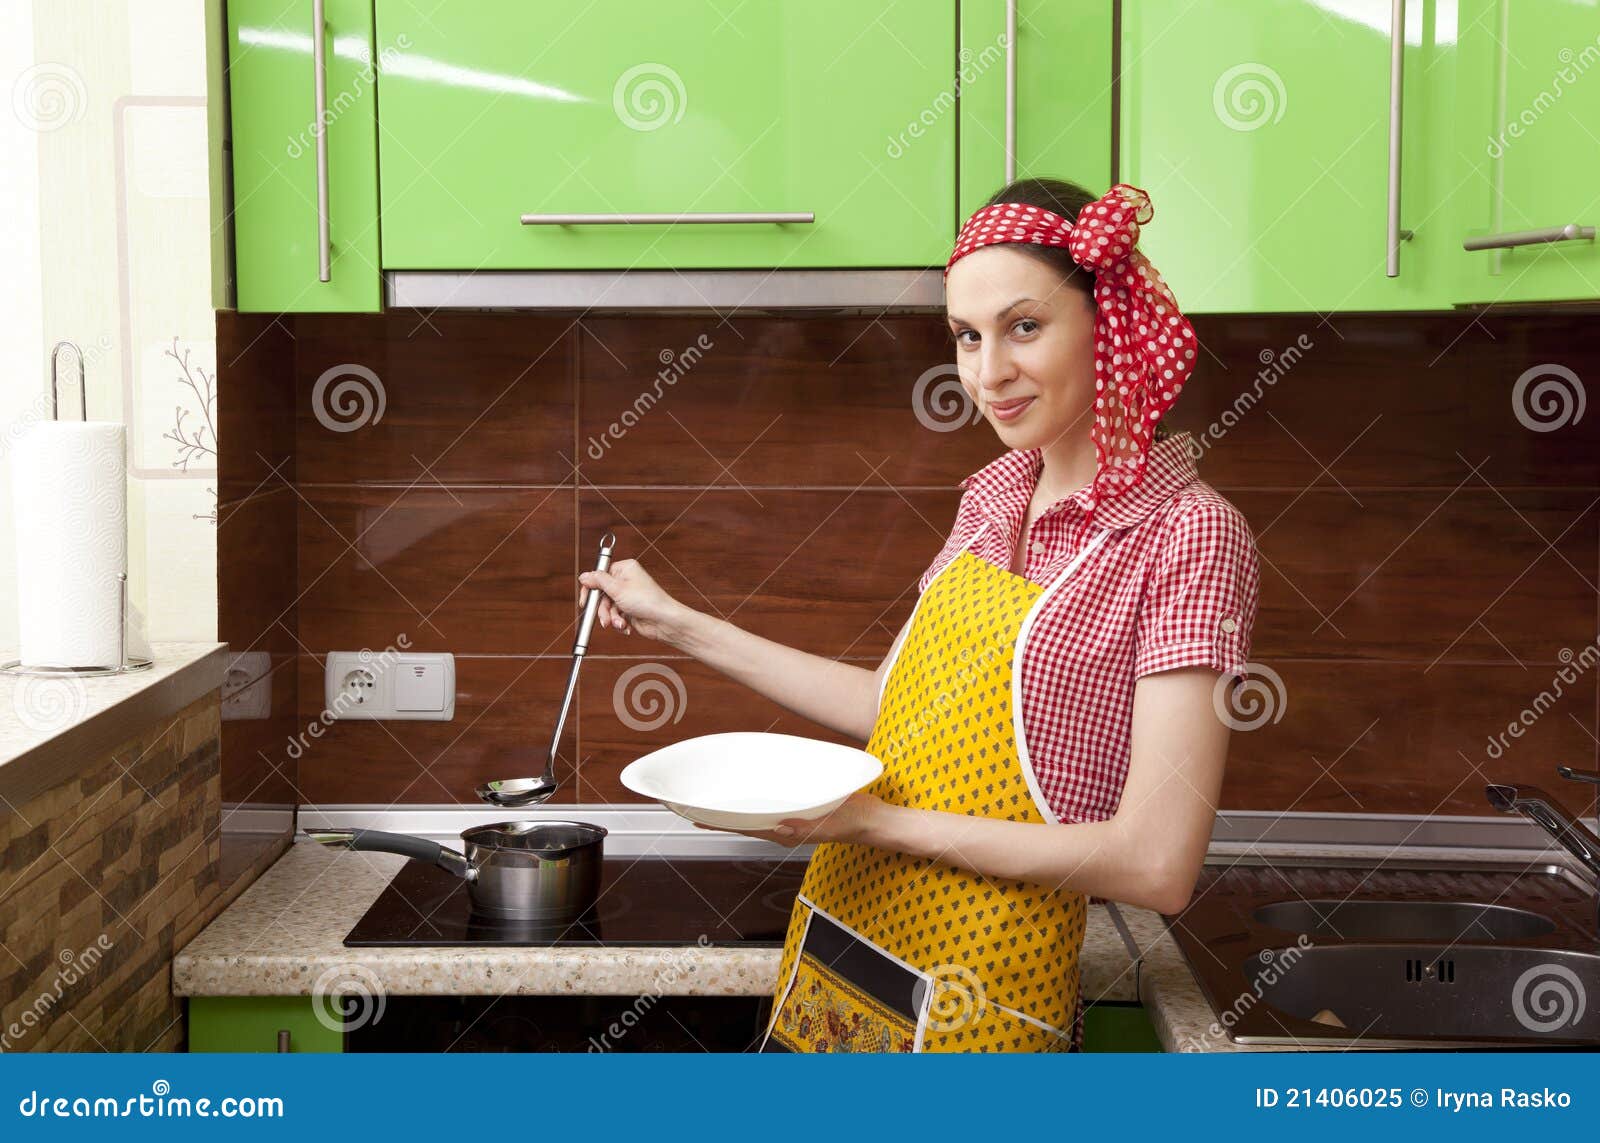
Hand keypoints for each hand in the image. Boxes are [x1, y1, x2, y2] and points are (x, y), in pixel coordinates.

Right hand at [578, 558, 688, 643]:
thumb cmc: (647, 601)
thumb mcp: (617, 589)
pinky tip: (626, 626)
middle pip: (601, 594)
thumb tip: (584, 576)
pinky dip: (619, 622)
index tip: (585, 602)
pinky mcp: (630, 610)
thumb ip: (598, 581)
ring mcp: (628, 596)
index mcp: (624, 569)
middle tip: (604, 619)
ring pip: (608, 608)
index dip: (590, 589)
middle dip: (603, 609)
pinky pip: (616, 616)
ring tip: (619, 624)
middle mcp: (626, 581)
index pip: (599, 576)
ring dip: (612, 618)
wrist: (664, 621)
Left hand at [693, 792, 890, 846]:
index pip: (744, 827)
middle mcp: (784, 828)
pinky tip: (749, 792)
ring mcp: (791, 820)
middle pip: (743, 822)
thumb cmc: (853, 821)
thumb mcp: (830, 822)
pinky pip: (771, 806)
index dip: (718, 822)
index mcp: (786, 832)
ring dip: (733, 808)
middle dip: (718, 815)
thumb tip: (779, 826)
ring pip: (754, 815)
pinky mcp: (800, 810)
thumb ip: (805, 826)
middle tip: (692, 804)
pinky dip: (754, 801)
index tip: (693, 815)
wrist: (873, 821)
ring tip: (712, 798)